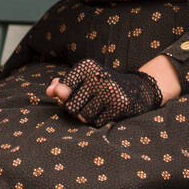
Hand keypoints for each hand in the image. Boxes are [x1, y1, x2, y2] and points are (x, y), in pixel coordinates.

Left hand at [47, 58, 161, 126]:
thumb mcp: (83, 80)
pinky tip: (110, 111)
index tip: (77, 91)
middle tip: (92, 100)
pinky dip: (101, 121)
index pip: (61, 90)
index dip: (66, 97)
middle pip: (70, 106)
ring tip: (101, 106)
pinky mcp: (120, 104)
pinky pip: (97, 123)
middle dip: (78, 109)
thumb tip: (51, 91)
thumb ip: (62, 85)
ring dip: (89, 116)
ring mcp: (110, 89)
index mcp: (86, 66)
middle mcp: (98, 75)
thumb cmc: (101, 86)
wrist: (137, 89)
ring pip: (83, 116)